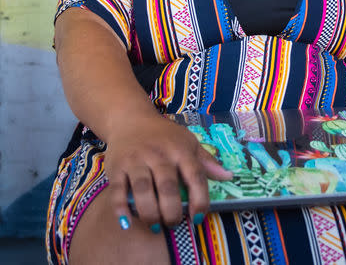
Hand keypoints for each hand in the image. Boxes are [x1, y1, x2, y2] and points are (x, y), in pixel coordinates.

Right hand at [103, 112, 231, 231]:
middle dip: (172, 212)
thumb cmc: (163, 135)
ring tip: (155, 226)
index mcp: (180, 150)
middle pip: (168, 187)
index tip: (198, 218)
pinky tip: (127, 221)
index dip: (200, 200)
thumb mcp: (188, 141)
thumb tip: (229, 177)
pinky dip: (121, 208)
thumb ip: (207, 161)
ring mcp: (136, 160)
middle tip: (173, 224)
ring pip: (142, 189)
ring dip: (150, 213)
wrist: (129, 118)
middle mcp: (158, 154)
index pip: (195, 176)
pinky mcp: (116, 167)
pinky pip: (117, 190)